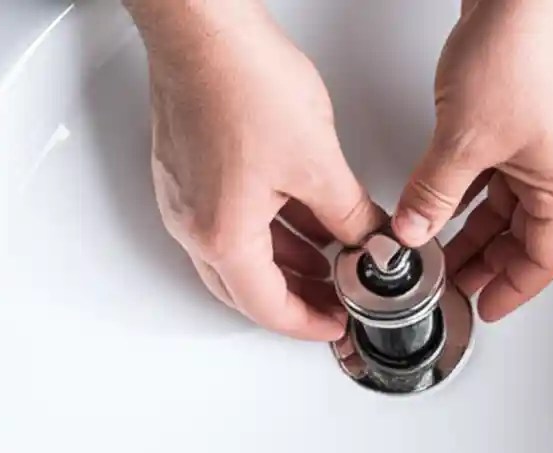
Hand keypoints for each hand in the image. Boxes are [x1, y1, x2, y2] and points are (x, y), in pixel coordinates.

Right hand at [128, 0, 384, 339]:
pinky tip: (299, 218)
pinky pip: (225, 218)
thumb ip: (349, 214)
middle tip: (334, 300)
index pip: (268, 307)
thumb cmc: (240, 81)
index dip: (309, 323)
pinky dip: (265, 230)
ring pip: (236, 253)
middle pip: (246, 288)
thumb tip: (369, 238)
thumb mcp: (317, 162)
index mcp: (221, 234)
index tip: (337, 323)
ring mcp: (184, 196)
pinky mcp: (186, 169)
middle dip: (296, 298)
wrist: (202, 28)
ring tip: (327, 260)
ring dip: (283, 262)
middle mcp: (192, 223)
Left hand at [391, 0, 552, 320]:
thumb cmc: (522, 51)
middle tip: (448, 283)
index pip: (543, 260)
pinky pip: (491, 173)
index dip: (512, 291)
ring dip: (469, 228)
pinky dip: (464, 194)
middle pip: (523, 237)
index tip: (481, 309)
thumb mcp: (464, 141)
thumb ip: (434, 193)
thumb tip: (412, 229)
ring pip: (504, 205)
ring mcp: (539, 142)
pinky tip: (437, 202)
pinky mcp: (517, 117)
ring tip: (433, 250)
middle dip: (484, 263)